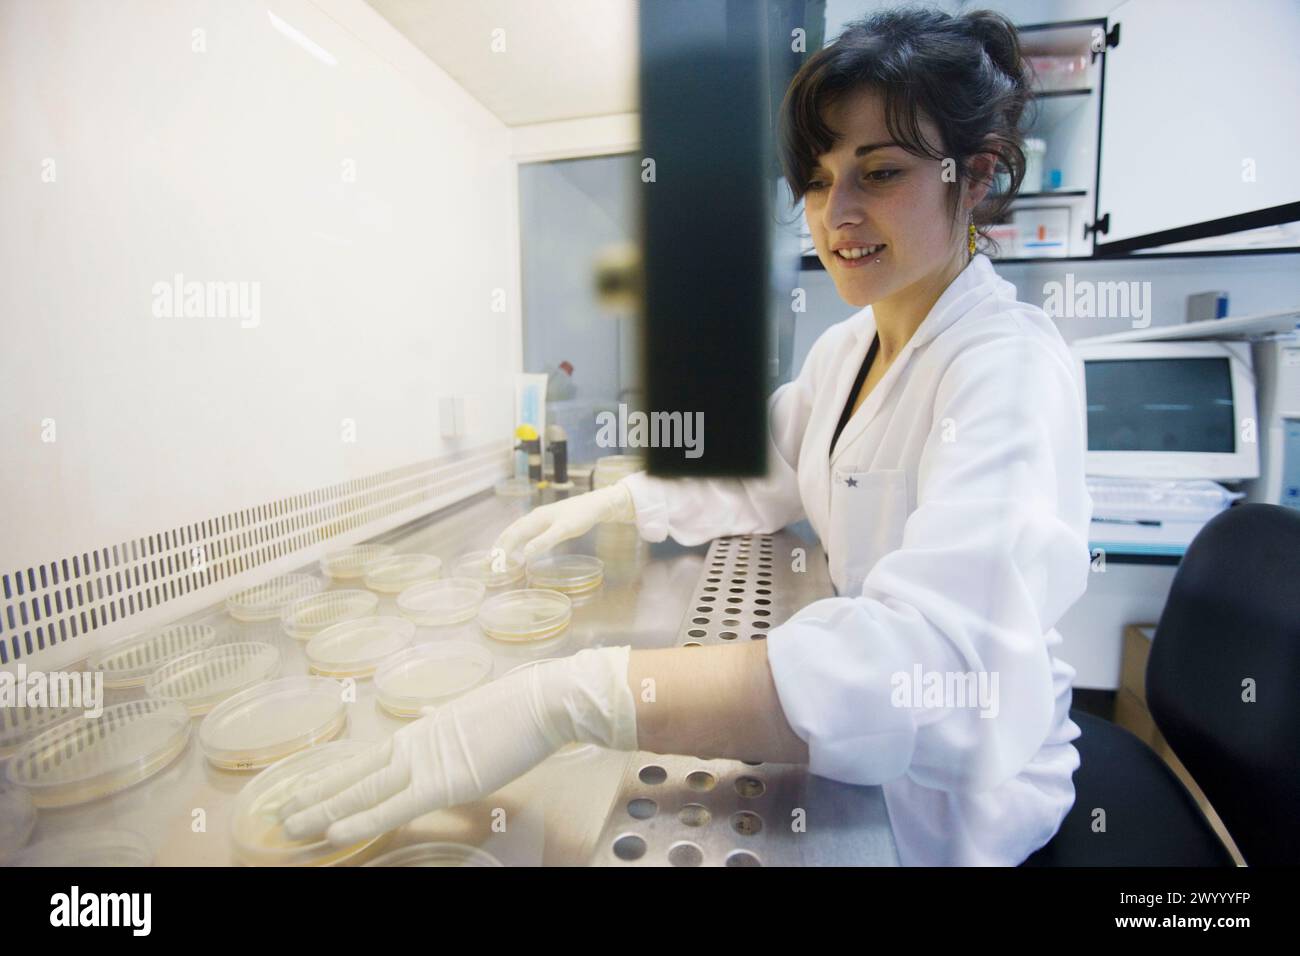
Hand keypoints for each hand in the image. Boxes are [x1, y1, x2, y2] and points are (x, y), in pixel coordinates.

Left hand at [278, 647, 637, 845]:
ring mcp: (426, 762)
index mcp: (423, 732)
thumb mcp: (479, 723)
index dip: (335, 774)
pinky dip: (359, 820)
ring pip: (362, 790)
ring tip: (288, 825)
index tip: (306, 785)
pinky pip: (392, 807)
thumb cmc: (523, 710)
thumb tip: (450, 743)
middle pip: (354, 773)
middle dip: (315, 794)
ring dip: (322, 808)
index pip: (369, 758)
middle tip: (278, 811)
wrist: (545, 700)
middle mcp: (415, 744)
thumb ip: (456, 738)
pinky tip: (332, 832)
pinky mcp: (443, 782)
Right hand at [493, 481, 635, 558]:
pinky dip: (517, 539)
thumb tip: (524, 553)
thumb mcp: (565, 530)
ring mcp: (540, 518)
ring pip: (517, 530)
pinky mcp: (546, 520)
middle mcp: (534, 517)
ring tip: (497, 554)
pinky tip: (519, 546)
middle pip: (511, 531)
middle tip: (487, 562)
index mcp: (535, 519)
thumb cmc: (581, 516)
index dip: (501, 549)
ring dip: (506, 542)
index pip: (512, 535)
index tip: (491, 563)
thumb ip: (545, 541)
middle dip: (498, 546)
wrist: (596, 504)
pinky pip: (525, 530)